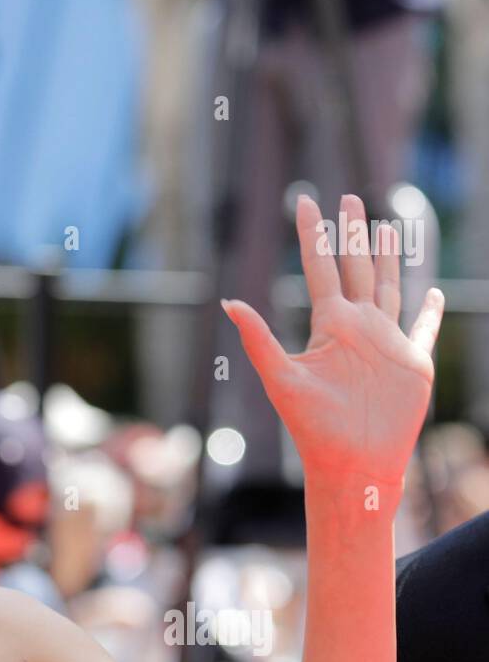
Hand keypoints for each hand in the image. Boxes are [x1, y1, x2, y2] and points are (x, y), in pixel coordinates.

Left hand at [222, 193, 443, 487]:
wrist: (350, 463)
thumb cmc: (312, 428)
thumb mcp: (281, 377)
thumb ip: (259, 338)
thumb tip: (228, 301)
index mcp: (329, 325)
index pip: (320, 267)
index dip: (313, 234)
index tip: (304, 201)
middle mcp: (358, 327)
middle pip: (357, 267)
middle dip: (353, 233)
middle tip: (349, 198)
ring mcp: (386, 343)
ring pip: (389, 287)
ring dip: (388, 258)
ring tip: (387, 226)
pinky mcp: (412, 363)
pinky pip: (423, 330)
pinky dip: (430, 311)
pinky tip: (433, 291)